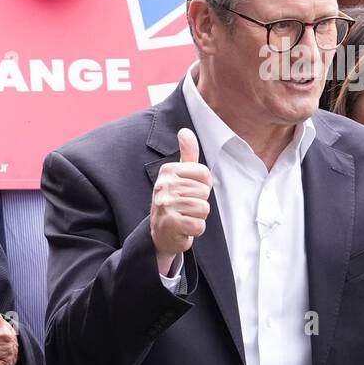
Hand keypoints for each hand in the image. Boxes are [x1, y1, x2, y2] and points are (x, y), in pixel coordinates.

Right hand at [150, 129, 211, 275]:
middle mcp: (164, 185)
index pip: (204, 173)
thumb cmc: (174, 202)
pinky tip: (184, 228)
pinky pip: (199, 225)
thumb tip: (185, 131)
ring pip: (203, 208)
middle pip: (204, 192)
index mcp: (168, 171)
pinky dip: (195, 229)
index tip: (190, 191)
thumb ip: (187, 154)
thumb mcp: (180, 176)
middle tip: (186, 207)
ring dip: (198, 217)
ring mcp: (166, 205)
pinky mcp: (170, 224)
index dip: (203, 186)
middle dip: (200, 203)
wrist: (159, 233)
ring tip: (185, 217)